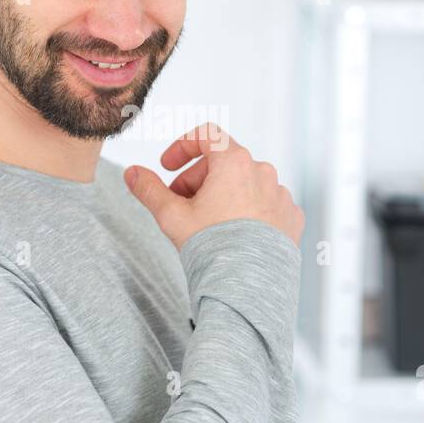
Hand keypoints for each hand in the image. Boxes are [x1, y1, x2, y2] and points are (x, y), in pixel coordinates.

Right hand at [124, 122, 304, 251]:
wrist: (248, 286)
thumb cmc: (212, 248)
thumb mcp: (171, 215)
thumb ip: (149, 189)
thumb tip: (132, 173)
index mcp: (235, 162)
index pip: (207, 136)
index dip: (182, 147)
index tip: (169, 166)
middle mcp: (263, 172)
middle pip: (223, 163)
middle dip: (197, 179)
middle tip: (180, 204)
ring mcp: (280, 195)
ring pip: (245, 184)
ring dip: (223, 195)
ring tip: (207, 223)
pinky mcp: (291, 218)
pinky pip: (265, 205)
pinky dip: (248, 212)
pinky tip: (234, 235)